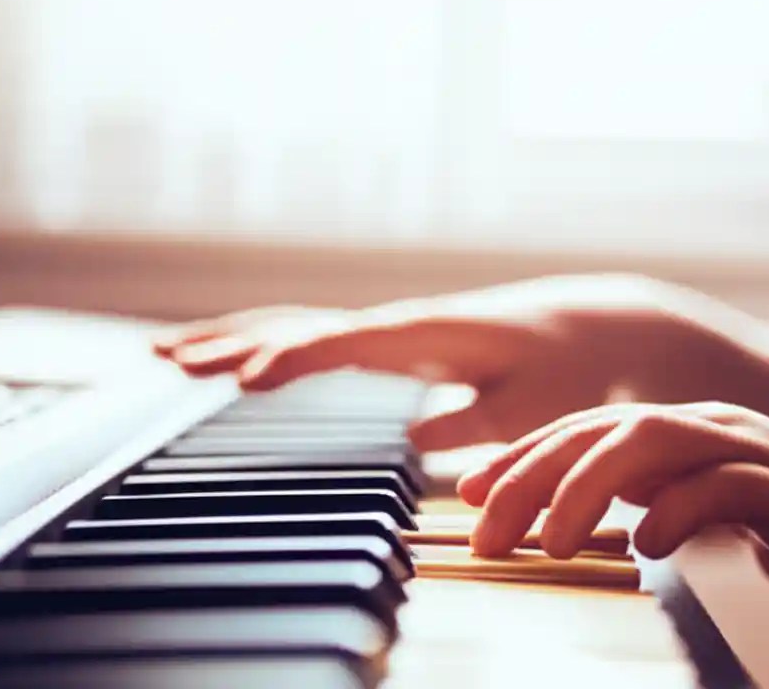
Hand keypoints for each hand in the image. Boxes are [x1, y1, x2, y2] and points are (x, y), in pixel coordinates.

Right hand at [153, 275, 768, 450]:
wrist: (601, 330)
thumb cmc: (572, 369)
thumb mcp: (532, 406)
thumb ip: (472, 425)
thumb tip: (411, 444)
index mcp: (430, 333)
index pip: (345, 342)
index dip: (293, 359)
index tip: (243, 380)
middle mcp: (401, 324)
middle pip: (302, 327)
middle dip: (234, 343)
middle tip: (167, 362)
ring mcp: (394, 330)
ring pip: (300, 328)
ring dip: (236, 340)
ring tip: (170, 356)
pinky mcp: (396, 345)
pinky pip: (319, 342)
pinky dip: (271, 349)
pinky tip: (239, 366)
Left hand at [459, 401, 768, 661]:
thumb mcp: (723, 524)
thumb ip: (663, 507)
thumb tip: (596, 523)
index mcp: (692, 435)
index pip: (588, 431)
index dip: (522, 459)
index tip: (467, 495)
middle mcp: (717, 429)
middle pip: (601, 428)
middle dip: (530, 475)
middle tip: (482, 530)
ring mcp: (760, 452)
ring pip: (649, 441)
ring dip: (584, 487)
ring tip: (543, 541)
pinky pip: (724, 486)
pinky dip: (676, 511)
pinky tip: (645, 547)